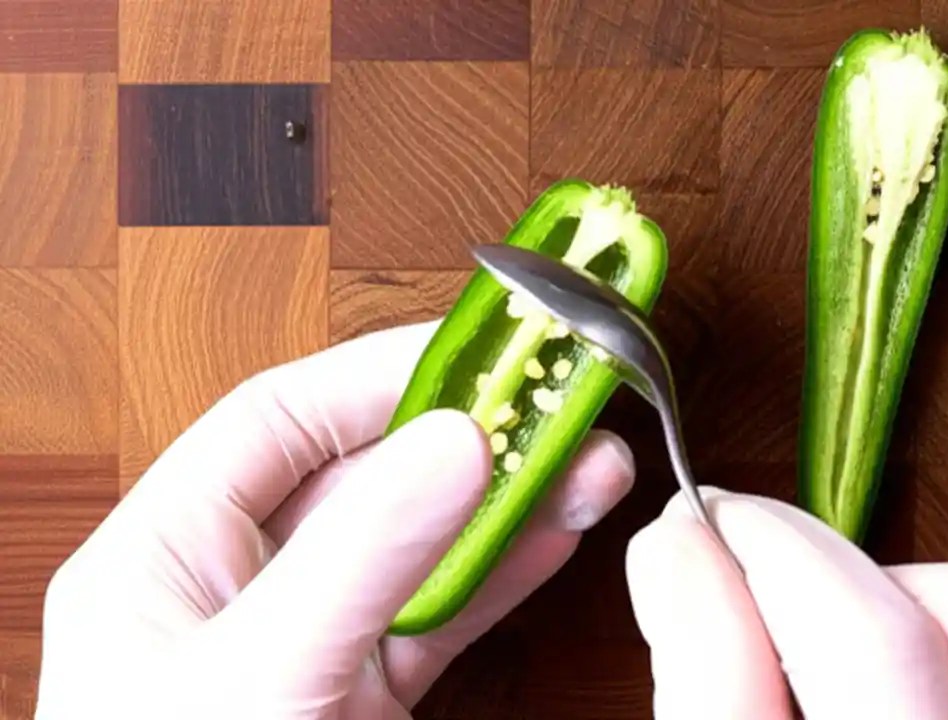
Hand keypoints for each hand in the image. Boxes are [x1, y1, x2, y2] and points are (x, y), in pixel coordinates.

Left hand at [36, 322, 635, 718]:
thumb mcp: (254, 677)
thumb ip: (358, 559)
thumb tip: (450, 445)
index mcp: (165, 557)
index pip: (279, 422)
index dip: (381, 375)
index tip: (475, 354)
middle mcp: (237, 589)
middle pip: (366, 476)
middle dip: (467, 435)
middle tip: (553, 398)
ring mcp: (308, 644)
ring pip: (420, 545)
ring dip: (506, 500)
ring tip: (588, 459)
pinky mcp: (362, 699)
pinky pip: (442, 616)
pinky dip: (504, 574)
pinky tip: (558, 532)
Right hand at [626, 487, 947, 719]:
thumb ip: (702, 694)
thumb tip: (682, 569)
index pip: (730, 703)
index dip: (692, 594)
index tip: (676, 533)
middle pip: (875, 638)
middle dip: (782, 547)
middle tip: (727, 521)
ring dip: (886, 572)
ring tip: (823, 591)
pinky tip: (907, 634)